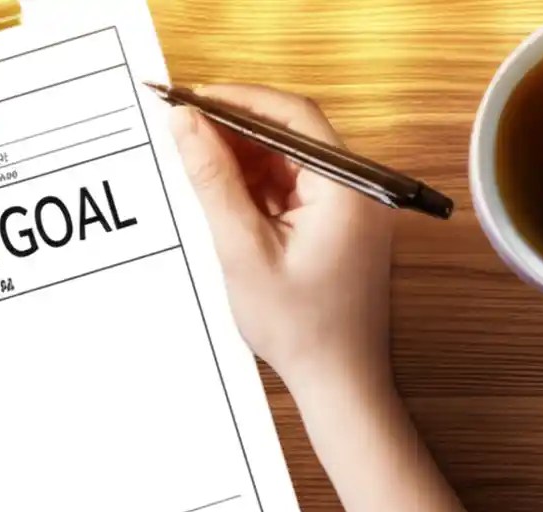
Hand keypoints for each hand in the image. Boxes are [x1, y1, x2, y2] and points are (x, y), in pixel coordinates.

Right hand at [169, 85, 394, 397]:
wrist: (338, 381)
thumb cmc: (301, 329)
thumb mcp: (243, 250)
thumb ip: (213, 181)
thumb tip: (187, 125)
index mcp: (347, 189)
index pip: (292, 116)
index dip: (239, 101)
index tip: (194, 98)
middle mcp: (357, 189)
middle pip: (291, 134)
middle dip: (235, 129)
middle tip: (185, 129)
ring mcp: (350, 207)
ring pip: (288, 160)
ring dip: (243, 159)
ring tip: (197, 166)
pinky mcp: (337, 225)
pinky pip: (292, 187)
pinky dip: (257, 187)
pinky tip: (225, 197)